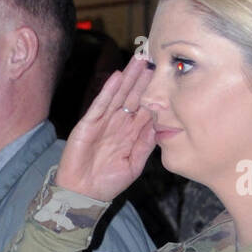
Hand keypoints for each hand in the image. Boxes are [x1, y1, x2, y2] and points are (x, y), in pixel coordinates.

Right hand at [54, 57, 155, 202]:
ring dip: (128, 77)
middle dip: (143, 78)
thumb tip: (161, 125)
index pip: (145, 108)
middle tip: (154, 57)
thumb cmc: (108, 183)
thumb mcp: (135, 165)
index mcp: (131, 133)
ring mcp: (103, 123)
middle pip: (133, 96)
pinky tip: (117, 76)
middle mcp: (118, 124)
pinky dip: (108, 91)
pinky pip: (100, 104)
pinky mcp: (88, 125)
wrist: (84, 194)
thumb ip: (146, 145)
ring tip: (139, 59)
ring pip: (118, 95)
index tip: (167, 76)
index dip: (155, 92)